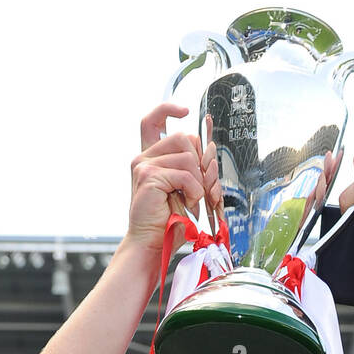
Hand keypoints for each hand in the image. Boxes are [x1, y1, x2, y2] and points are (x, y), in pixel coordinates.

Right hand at [126, 103, 221, 254]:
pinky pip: (186, 174)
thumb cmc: (170, 222)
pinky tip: (189, 204)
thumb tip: (209, 147)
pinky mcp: (149, 176)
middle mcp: (144, 158)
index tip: (186, 110)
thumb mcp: (187, 189)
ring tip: (192, 201)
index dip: (168, 108)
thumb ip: (195, 168)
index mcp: (150, 158)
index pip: (153, 119)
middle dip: (201, 163)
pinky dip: (194, 191)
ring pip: (187, 156)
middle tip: (201, 189)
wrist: (152, 245)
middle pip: (184, 138)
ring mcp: (144, 165)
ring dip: (198, 181)